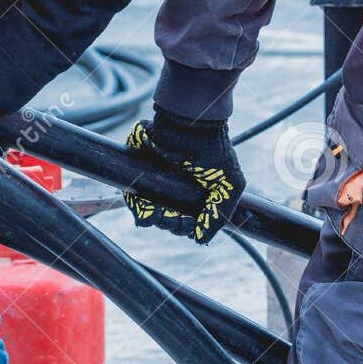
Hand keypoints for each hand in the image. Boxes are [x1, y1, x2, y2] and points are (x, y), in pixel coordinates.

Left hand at [123, 109, 245, 243]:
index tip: (190, 227)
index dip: (186, 228)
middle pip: (165, 220)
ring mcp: (156, 182)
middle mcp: (174, 190)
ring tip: (157, 213)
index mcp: (194, 194)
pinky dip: (137, 206)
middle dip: (168, 224)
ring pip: (147, 212)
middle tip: (171, 218)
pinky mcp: (138, 172)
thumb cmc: (213, 150)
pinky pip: (132, 197)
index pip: (185, 221)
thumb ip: (220, 214)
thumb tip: (200, 240)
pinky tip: (146, 208)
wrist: (189, 124)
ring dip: (151, 218)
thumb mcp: (229, 185)